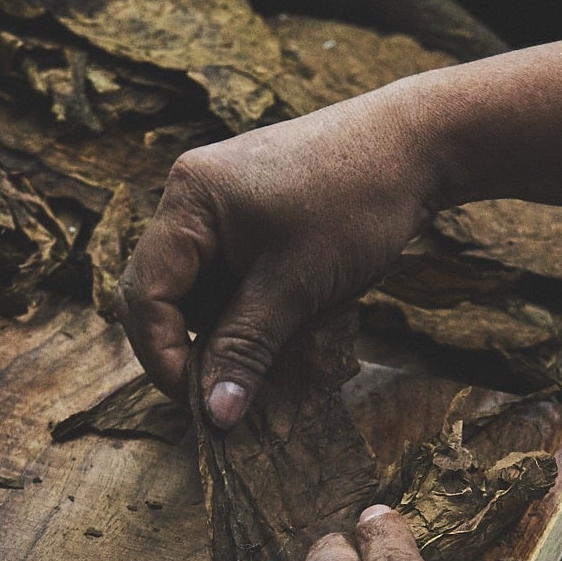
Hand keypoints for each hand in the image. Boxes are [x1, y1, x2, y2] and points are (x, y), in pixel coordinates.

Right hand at [114, 85, 444, 428]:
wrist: (417, 145)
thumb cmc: (357, 201)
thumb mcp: (297, 285)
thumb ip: (247, 347)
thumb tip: (215, 415)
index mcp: (189, 201)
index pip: (144, 294)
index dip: (163, 356)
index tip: (200, 403)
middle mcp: (191, 199)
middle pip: (162, 295)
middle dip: (189, 349)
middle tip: (226, 396)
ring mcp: (219, 208)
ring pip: (198, 293)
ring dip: (222, 335)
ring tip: (264, 366)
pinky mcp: (248, 219)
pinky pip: (227, 279)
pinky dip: (246, 313)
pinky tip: (280, 332)